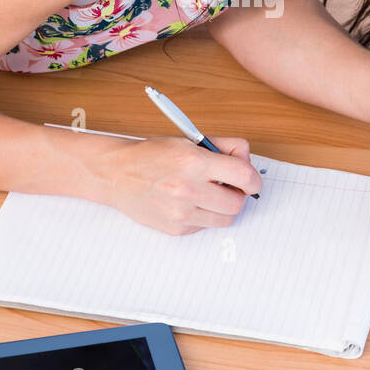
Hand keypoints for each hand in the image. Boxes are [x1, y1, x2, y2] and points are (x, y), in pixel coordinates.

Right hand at [103, 134, 261, 235]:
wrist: (116, 174)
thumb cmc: (152, 155)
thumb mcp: (188, 140)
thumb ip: (223, 146)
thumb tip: (247, 160)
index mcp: (193, 161)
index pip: (244, 175)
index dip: (253, 179)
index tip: (251, 180)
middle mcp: (187, 188)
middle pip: (237, 202)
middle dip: (237, 194)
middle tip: (227, 186)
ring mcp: (180, 212)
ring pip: (225, 219)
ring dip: (222, 207)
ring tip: (208, 194)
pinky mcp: (176, 228)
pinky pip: (205, 226)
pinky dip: (203, 216)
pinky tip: (187, 203)